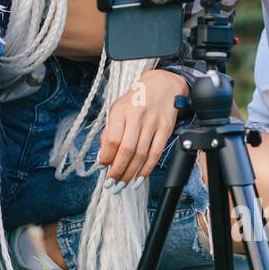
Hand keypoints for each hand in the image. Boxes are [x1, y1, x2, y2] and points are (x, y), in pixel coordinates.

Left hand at [97, 69, 187, 191]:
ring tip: (122, 185)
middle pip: (127, 149)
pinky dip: (147, 169)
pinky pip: (155, 153)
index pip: (113, 139)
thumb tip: (103, 156)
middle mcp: (137, 116)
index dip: (107, 156)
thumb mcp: (117, 108)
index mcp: (121, 110)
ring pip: (141, 154)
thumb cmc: (136, 98)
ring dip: (130, 173)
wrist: (163, 84)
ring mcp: (153, 123)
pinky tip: (139, 179)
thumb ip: (109, 131)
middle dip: (118, 170)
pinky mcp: (166, 129)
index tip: (102, 167)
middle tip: (111, 184)